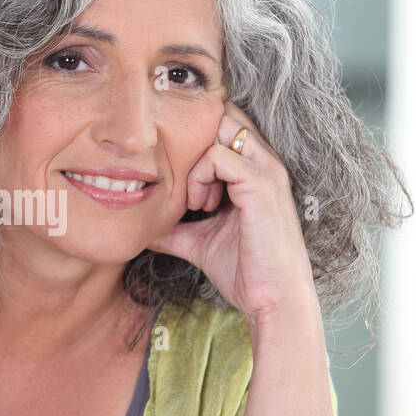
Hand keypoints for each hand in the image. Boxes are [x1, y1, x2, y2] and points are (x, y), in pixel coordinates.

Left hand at [147, 101, 318, 325]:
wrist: (273, 300)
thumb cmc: (246, 271)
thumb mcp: (200, 242)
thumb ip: (174, 228)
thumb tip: (141, 228)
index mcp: (255, 169)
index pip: (221, 124)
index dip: (194, 141)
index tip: (180, 180)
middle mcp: (264, 161)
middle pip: (221, 115)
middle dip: (192, 142)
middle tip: (184, 185)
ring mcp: (266, 170)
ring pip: (217, 130)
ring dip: (194, 163)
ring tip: (195, 202)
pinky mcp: (261, 185)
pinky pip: (219, 157)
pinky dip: (199, 178)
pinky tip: (201, 207)